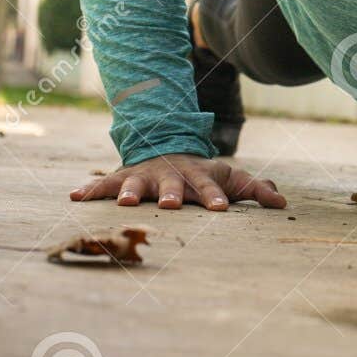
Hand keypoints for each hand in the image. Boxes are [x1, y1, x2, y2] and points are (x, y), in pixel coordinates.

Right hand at [69, 153, 285, 212]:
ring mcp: (144, 176)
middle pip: (171, 184)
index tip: (222, 209)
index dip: (215, 197)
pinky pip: (103, 185)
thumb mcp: (231, 178)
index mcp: (197, 176)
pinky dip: (88, 191)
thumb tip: (283, 204)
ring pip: (137, 182)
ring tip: (129, 202)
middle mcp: (169, 175)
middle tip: (172, 205)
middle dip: (171, 194)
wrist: (166, 148)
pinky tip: (73, 197)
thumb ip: (255, 190)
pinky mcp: (121, 179)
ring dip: (131, 191)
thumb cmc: (202, 174)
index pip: (209, 187)